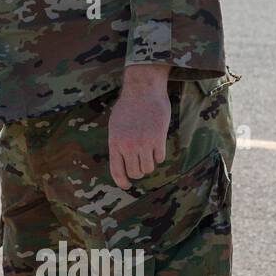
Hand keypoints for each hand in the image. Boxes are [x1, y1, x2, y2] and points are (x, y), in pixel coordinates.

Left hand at [108, 65, 171, 189]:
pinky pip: (160, 158)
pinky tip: (157, 144)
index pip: (117, 171)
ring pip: (149, 167)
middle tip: (141, 163)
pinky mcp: (158, 138)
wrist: (143, 90)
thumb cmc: (128, 106)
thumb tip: (121, 160)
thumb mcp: (115, 125)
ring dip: (150, 163)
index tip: (127, 185)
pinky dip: (159, 155)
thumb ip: (118, 143)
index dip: (122, 182)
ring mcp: (144, 143)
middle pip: (136, 172)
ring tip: (148, 152)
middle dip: (139, 171)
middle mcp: (128, 145)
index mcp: (115, 142)